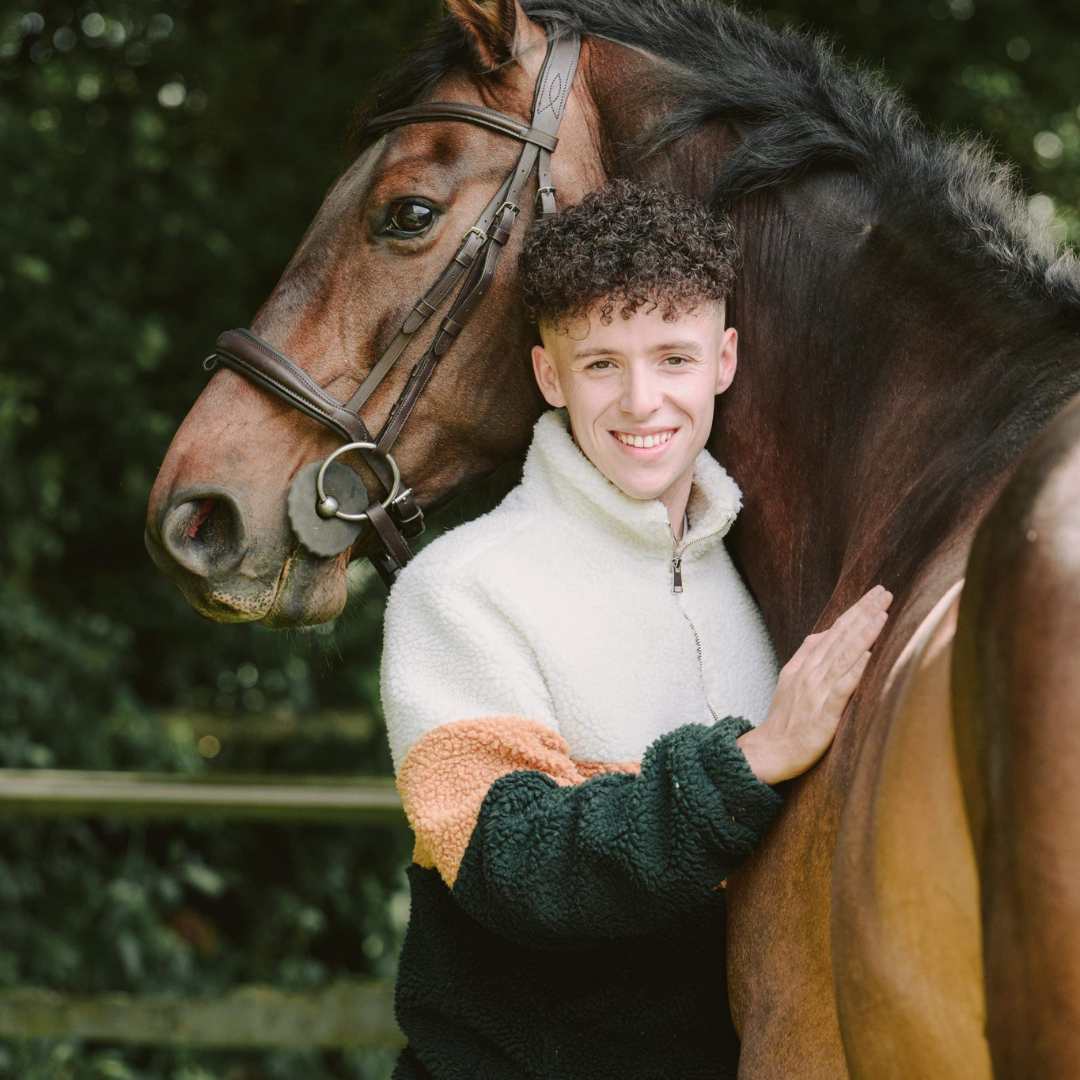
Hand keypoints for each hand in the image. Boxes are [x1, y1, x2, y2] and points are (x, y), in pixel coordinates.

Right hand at [736, 584, 892, 784]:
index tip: (875, 593)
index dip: (855, 611)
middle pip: (841, 637)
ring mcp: (817, 691)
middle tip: (884, 592)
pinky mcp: (824, 713)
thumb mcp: (791, 678)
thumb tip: (822, 632)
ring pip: (843, 656)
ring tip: (880, 614)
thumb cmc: (786, 718)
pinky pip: (841, 688)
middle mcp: (811, 672)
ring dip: (862, 634)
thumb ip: (807, 654)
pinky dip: (854, 670)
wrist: (771, 750)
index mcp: (806, 663)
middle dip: (864, 613)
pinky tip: (867, 655)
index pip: (835, 630)